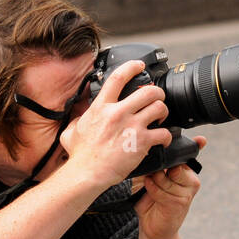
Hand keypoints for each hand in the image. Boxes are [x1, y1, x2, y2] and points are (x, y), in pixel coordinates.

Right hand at [58, 61, 172, 190]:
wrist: (87, 173)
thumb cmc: (80, 156)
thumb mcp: (72, 130)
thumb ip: (78, 119)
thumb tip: (78, 115)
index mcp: (101, 107)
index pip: (119, 77)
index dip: (132, 66)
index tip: (140, 65)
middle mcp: (118, 113)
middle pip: (148, 91)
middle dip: (157, 93)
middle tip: (156, 99)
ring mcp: (131, 127)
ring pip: (159, 107)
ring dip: (163, 112)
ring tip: (161, 118)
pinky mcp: (141, 142)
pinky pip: (163, 133)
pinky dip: (166, 136)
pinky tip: (163, 140)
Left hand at [132, 145, 203, 238]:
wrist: (152, 227)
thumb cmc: (151, 200)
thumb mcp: (151, 178)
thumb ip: (155, 165)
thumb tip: (150, 148)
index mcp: (187, 171)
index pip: (184, 154)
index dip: (177, 150)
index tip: (184, 143)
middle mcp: (191, 180)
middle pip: (174, 164)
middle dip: (159, 168)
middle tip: (151, 175)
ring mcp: (187, 192)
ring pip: (165, 178)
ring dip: (153, 181)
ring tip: (149, 185)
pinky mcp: (180, 203)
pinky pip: (162, 191)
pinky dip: (152, 190)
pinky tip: (149, 191)